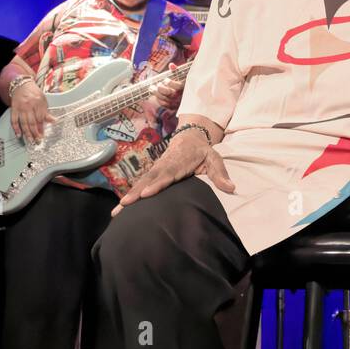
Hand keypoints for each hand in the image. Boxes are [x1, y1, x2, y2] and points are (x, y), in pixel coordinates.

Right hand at [10, 80, 54, 144]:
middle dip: (35, 133)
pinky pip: (14, 120)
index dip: (42, 128)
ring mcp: (20, 108)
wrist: (22, 85)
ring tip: (30, 140)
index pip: (40, 118)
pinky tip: (19, 134)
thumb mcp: (43, 100)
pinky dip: (16, 128)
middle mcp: (29, 105)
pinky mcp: (14, 109)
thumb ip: (46, 111)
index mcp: (38, 102)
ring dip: (27, 133)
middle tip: (37, 141)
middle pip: (32, 122)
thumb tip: (53, 121)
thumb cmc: (34, 92)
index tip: (43, 135)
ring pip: (24, 123)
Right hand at [112, 128, 234, 216]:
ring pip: (141, 183)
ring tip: (117, 211)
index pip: (167, 174)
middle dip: (136, 192)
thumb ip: (220, 174)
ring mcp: (157, 169)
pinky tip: (120, 209)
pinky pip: (140, 185)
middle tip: (124, 205)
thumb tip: (231, 188)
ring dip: (129, 196)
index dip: (157, 184)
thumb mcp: (214, 159)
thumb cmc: (203, 152)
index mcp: (179, 162)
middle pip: (149, 180)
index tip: (147, 193)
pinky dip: (130, 195)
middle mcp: (164, 166)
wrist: (189, 137)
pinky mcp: (152, 174)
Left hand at [154, 62, 184, 109]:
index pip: (176, 86)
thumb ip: (176, 71)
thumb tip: (171, 65)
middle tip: (157, 84)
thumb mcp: (181, 76)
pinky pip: (163, 104)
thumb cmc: (183, 84)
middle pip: (168, 93)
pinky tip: (155, 94)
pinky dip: (158, 99)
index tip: (166, 80)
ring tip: (151, 88)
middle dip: (161, 88)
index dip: (169, 83)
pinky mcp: (171, 107)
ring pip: (164, 99)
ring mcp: (175, 102)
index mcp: (183, 87)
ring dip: (156, 93)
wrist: (187, 97)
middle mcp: (179, 96)